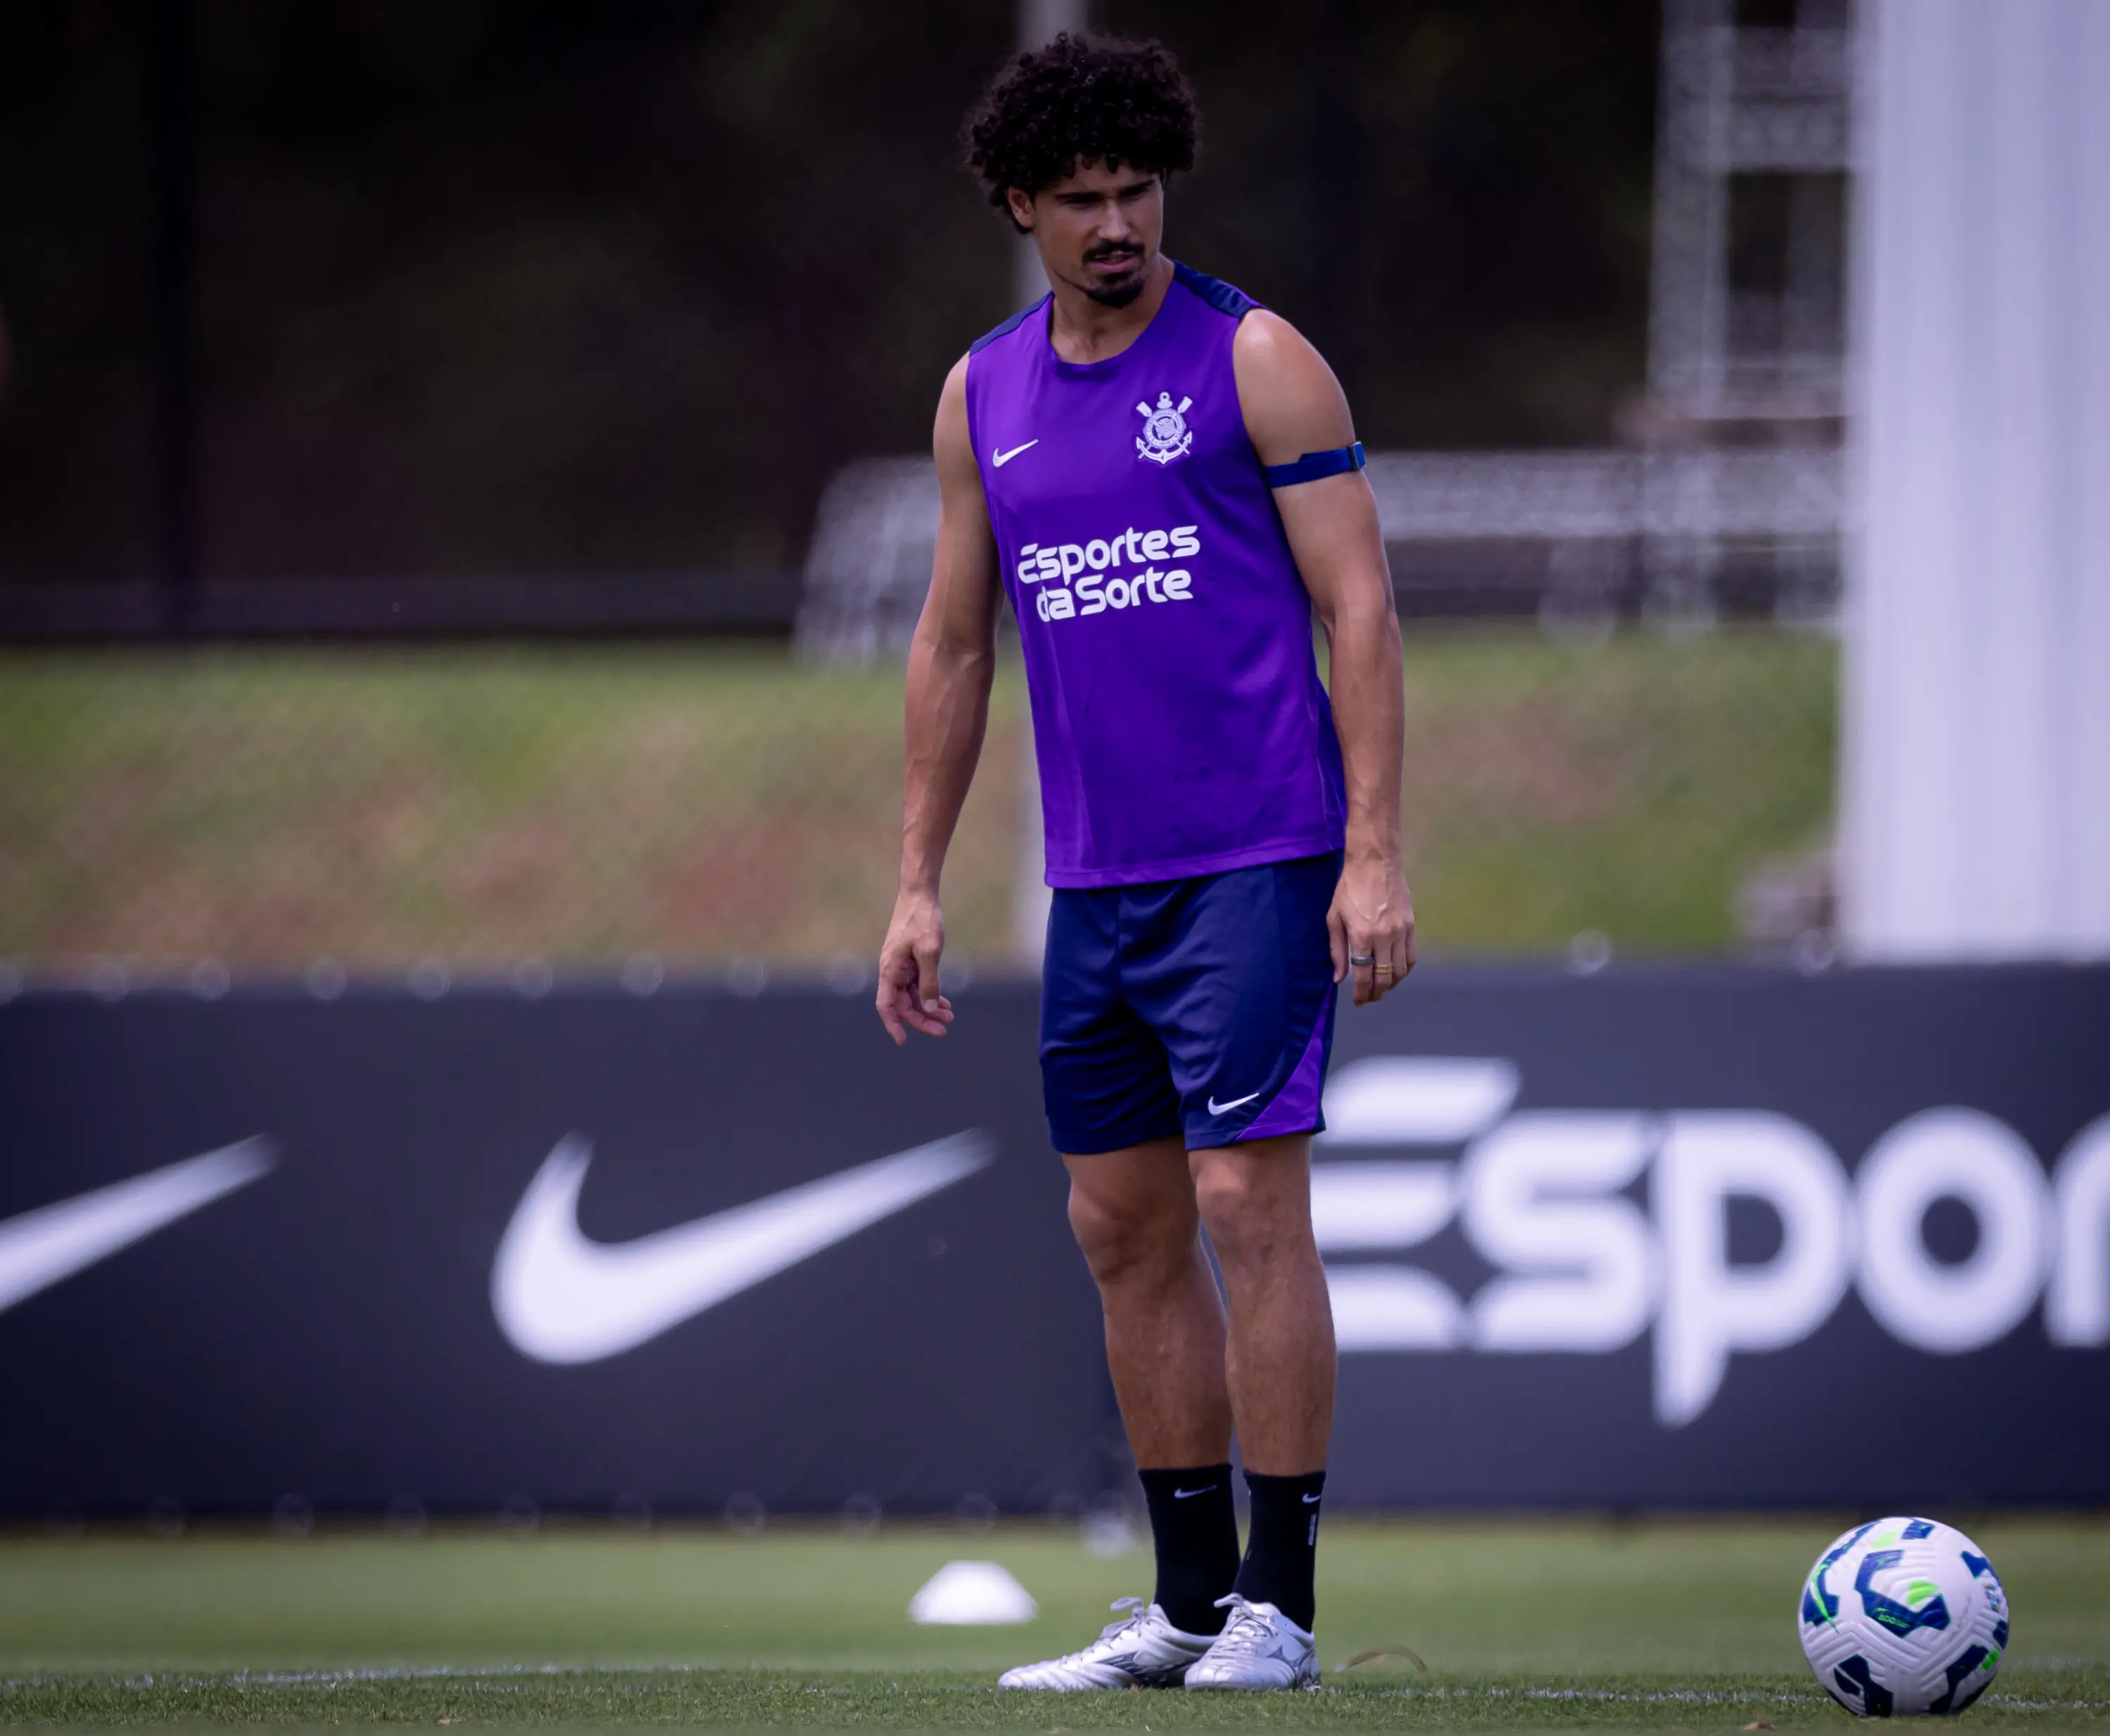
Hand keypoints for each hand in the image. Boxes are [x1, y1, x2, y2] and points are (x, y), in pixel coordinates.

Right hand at [876, 887, 954, 1043]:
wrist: (920, 894)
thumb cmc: (922, 919)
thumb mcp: (929, 952)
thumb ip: (929, 982)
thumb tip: (928, 1008)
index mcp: (890, 969)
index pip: (886, 1005)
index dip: (893, 1024)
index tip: (903, 1040)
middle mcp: (892, 970)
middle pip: (903, 1004)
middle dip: (922, 1019)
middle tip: (943, 1030)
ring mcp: (901, 966)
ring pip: (912, 996)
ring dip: (929, 1008)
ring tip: (949, 1017)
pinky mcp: (911, 961)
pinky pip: (918, 985)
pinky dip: (930, 994)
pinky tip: (945, 1003)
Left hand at [1327, 851, 1415, 1005]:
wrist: (1375, 862)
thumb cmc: (1349, 888)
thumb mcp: (1334, 917)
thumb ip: (1337, 950)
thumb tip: (1339, 978)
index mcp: (1361, 936)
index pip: (1364, 975)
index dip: (1361, 994)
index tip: (1358, 1002)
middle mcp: (1383, 937)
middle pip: (1384, 977)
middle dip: (1376, 993)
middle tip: (1369, 999)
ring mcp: (1400, 931)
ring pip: (1400, 970)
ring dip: (1391, 984)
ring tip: (1381, 987)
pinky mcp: (1411, 925)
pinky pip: (1411, 956)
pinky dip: (1403, 970)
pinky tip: (1394, 972)